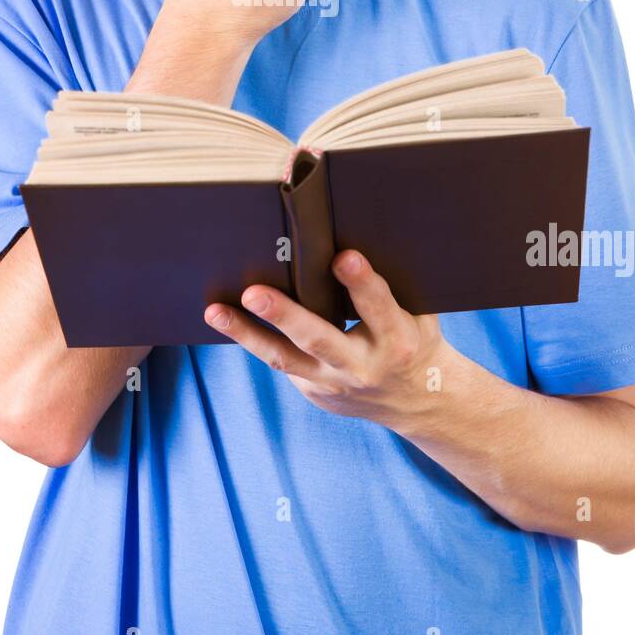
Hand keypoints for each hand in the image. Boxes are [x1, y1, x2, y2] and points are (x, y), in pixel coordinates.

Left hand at [204, 249, 449, 433]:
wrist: (418, 399)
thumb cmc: (414, 337)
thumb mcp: (419, 312)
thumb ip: (392, 285)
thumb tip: (350, 235)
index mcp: (397, 338)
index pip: (378, 306)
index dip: (361, 282)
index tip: (342, 256)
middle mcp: (362, 365)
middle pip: (319, 338)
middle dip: (285, 315)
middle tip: (253, 293)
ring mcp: (334, 384)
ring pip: (285, 358)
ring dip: (246, 334)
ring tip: (215, 312)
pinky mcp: (314, 392)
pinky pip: (282, 362)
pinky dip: (254, 340)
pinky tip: (228, 320)